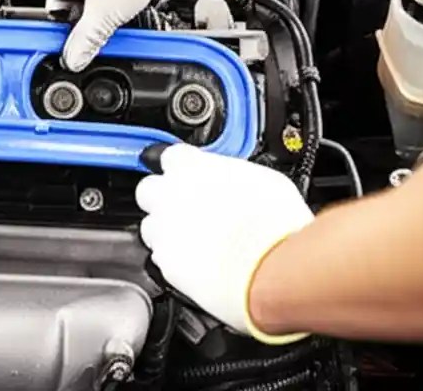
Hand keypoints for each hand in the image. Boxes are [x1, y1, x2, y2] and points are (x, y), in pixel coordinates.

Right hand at [45, 0, 210, 71]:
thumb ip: (88, 39)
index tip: (84, 43)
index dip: (70, 32)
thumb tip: (74, 58)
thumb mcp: (106, 12)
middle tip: (111, 24)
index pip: (55, 13)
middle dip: (94, 17)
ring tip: (127, 5)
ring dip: (110, 4)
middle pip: (77, 3)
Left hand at [136, 144, 313, 343]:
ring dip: (166, 231)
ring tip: (197, 242)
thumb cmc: (274, 224)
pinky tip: (199, 264)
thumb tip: (238, 182)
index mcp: (193, 167)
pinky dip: (174, 261)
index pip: (169, 156)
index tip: (185, 173)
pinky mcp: (165, 262)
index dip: (179, 167)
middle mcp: (170, 194)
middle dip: (162, 198)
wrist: (270, 266)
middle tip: (187, 209)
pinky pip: (160, 257)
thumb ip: (234, 177)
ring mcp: (164, 230)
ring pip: (149, 226)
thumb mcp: (263, 182)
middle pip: (148, 189)